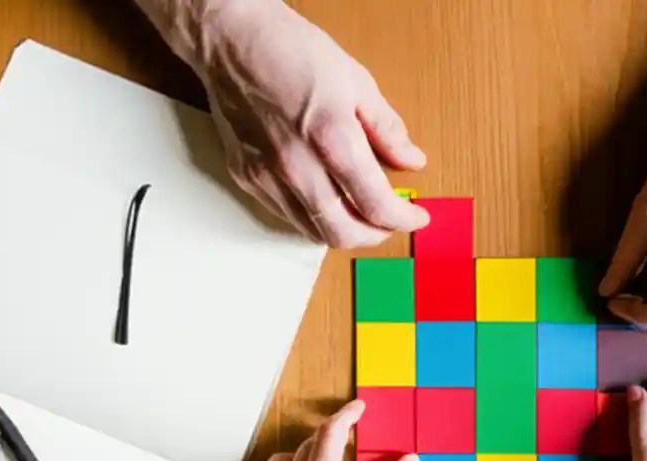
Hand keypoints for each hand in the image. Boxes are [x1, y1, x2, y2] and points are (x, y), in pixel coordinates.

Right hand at [193, 0, 429, 247]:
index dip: (402, 219)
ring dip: (342, 230)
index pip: (375, 204)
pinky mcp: (246, 176)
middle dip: (374, 236)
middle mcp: (296, 166)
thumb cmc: (291, 49)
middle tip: (388, 222)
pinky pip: (285, 214)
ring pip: (311, 232)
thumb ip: (385, 128)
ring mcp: (266, 175)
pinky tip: (324, 197)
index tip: (415, 216)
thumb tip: (411, 159)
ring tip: (360, 212)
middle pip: (342, 233)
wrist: (231, 39)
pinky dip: (311, 216)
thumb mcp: (355, 80)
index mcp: (331, 138)